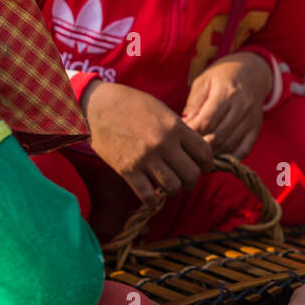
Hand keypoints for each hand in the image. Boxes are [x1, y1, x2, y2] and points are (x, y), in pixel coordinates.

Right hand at [84, 80, 212, 201]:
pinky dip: (153, 199)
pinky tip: (153, 193)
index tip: (203, 166)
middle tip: (185, 179)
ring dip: (173, 189)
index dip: (207, 164)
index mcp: (175, 126)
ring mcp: (145, 158)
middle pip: (192, 175)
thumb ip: (181, 130)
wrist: (96, 106)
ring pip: (173, 187)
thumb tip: (200, 148)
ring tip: (168, 184)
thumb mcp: (162, 110)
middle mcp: (163, 143)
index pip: (204, 153)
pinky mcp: (127, 170)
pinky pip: (148, 195)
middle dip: (192, 180)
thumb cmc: (131, 105)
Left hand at [181, 52, 271, 159]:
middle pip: (217, 136)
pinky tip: (217, 156)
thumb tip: (184, 124)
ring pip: (229, 145)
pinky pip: (244, 150)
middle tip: (186, 149)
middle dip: (199, 146)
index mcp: (226, 92)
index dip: (191, 133)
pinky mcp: (256, 128)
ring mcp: (251, 119)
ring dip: (212, 153)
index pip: (206, 121)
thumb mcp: (204, 81)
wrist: (251, 72)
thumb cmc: (221, 77)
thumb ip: (193, 102)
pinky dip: (229, 158)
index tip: (179, 137)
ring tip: (198, 154)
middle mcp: (242, 106)